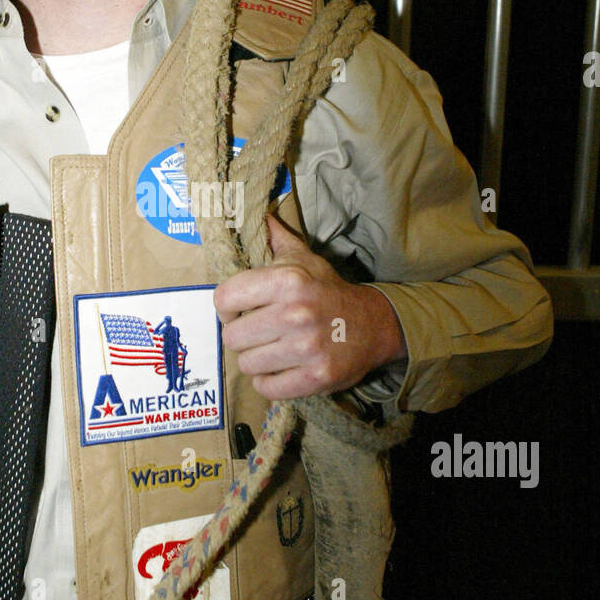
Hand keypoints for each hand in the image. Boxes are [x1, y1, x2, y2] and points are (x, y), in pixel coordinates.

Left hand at [213, 215, 406, 400]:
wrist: (374, 325)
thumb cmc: (328, 290)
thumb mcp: (304, 258)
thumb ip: (275, 238)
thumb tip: (254, 211)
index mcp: (287, 280)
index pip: (224, 297)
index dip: (225, 307)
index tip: (237, 311)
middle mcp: (295, 313)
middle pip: (232, 337)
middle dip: (241, 336)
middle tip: (256, 334)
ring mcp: (306, 348)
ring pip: (247, 364)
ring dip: (254, 361)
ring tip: (269, 351)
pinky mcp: (316, 377)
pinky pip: (268, 387)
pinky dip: (268, 383)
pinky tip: (278, 371)